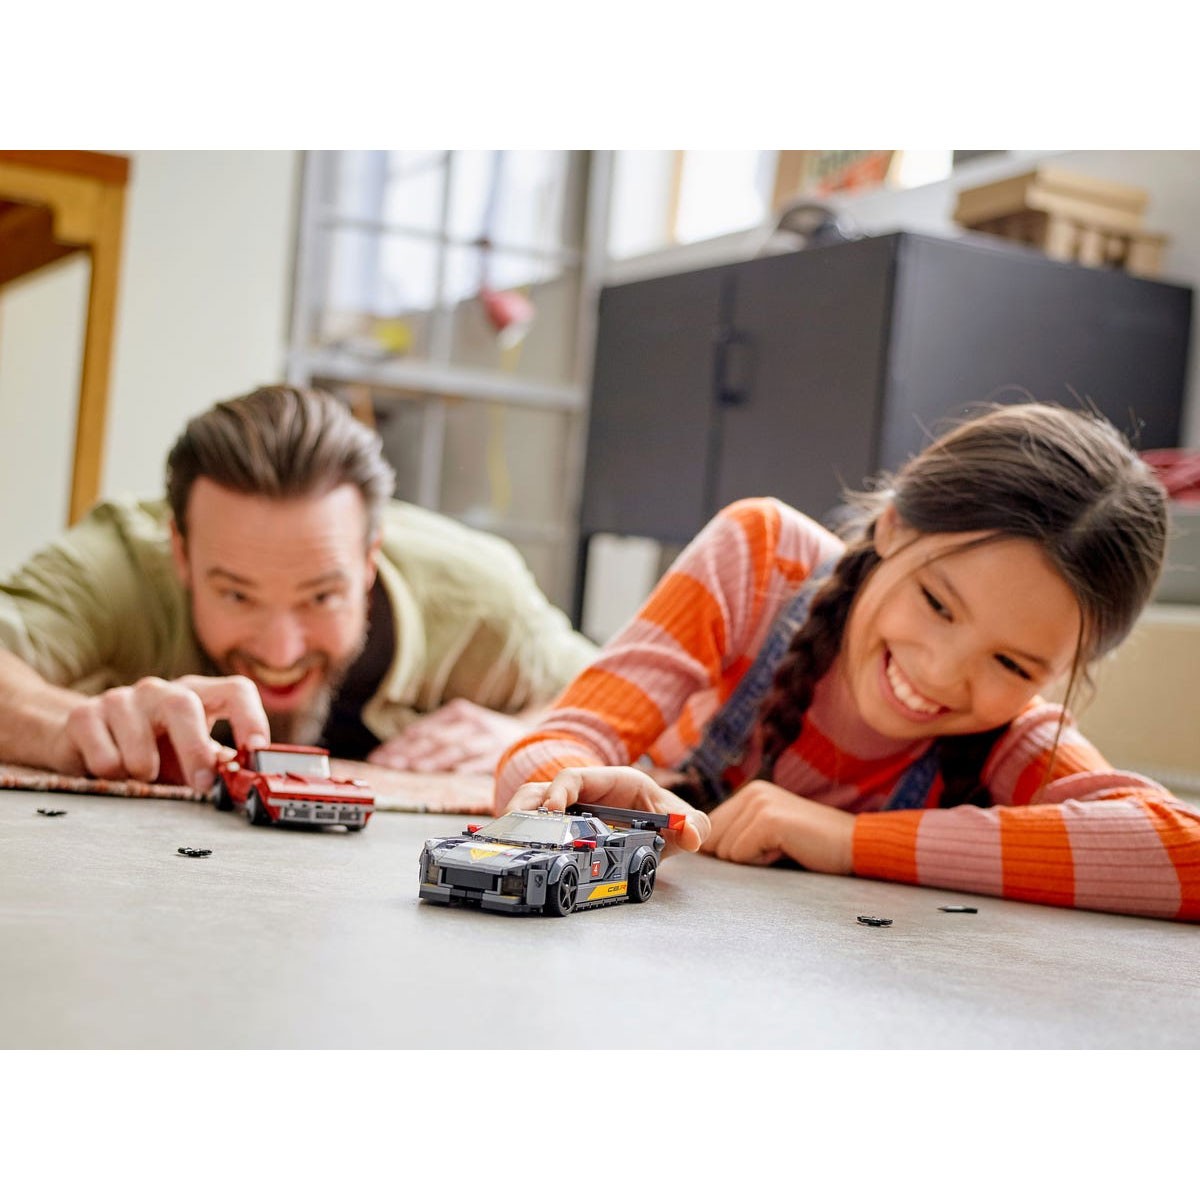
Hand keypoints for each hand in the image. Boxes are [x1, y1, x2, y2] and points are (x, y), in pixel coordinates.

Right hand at [61, 674, 269, 789]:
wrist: (85, 740)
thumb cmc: (150, 750)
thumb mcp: (187, 756)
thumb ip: (215, 764)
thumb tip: (244, 781)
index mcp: (195, 695)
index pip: (235, 690)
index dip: (251, 717)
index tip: (257, 750)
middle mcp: (159, 690)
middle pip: (184, 705)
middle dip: (195, 749)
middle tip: (201, 783)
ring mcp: (120, 698)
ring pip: (139, 736)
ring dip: (144, 769)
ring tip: (143, 776)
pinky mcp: (84, 716)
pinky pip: (105, 756)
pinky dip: (112, 775)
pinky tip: (111, 772)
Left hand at [367, 699, 531, 773]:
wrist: (529, 730)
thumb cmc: (487, 732)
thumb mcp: (462, 724)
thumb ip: (436, 734)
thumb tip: (399, 750)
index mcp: (457, 712)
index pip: (422, 729)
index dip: (398, 744)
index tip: (378, 758)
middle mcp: (470, 721)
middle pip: (435, 738)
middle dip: (409, 753)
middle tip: (388, 765)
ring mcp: (486, 736)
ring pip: (455, 748)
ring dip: (435, 759)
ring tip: (415, 768)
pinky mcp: (500, 751)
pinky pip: (482, 760)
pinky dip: (469, 766)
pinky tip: (455, 771)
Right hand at [504, 765, 710, 854]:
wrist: (657, 830)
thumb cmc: (663, 818)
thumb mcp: (679, 820)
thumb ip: (692, 825)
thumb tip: (694, 836)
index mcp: (609, 782)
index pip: (573, 777)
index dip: (559, 790)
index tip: (552, 810)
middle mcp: (582, 793)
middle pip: (539, 790)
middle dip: (523, 807)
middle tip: (512, 830)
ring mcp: (566, 811)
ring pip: (529, 807)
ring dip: (515, 821)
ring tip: (504, 841)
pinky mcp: (559, 830)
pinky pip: (532, 828)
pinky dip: (519, 837)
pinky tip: (512, 853)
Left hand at [705, 779, 854, 873]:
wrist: (851, 843)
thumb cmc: (810, 844)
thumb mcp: (767, 832)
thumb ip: (736, 833)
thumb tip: (698, 848)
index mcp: (749, 792)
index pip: (711, 829)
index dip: (731, 848)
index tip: (765, 846)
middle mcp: (751, 792)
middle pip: (714, 840)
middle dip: (741, 854)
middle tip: (777, 847)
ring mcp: (759, 803)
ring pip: (726, 851)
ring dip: (753, 859)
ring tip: (783, 847)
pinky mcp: (767, 820)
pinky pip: (740, 856)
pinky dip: (761, 862)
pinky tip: (786, 849)